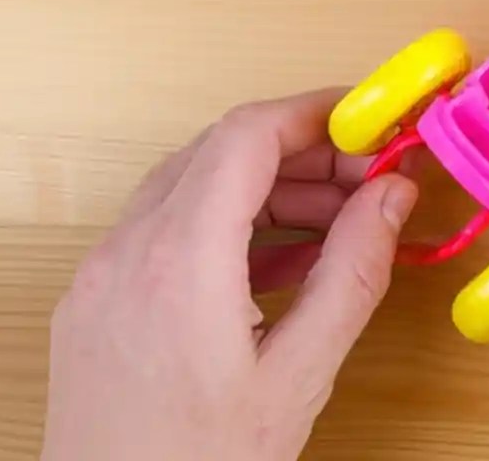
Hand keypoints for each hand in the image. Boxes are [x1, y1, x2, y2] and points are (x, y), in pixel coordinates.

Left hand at [42, 89, 417, 460]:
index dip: (316, 114)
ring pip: (192, 188)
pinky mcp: (97, 301)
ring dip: (269, 192)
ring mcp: (103, 275)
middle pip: (221, 154)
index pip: (248, 135)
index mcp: (180, 261)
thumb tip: (391, 196)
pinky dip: (229, 227)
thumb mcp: (300, 375)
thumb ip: (352, 273)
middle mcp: (128, 252)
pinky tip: (283, 262)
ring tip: (340, 225)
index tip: (371, 123)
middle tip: (370, 182)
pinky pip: (166, 231)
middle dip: (304, 154)